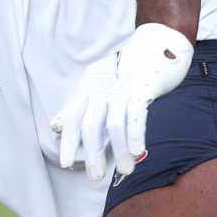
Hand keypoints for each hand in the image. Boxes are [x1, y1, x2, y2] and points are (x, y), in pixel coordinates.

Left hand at [49, 22, 193, 182]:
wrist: (160, 39)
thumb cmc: (129, 67)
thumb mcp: (99, 83)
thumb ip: (79, 105)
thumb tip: (56, 127)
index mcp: (90, 86)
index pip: (74, 117)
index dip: (69, 141)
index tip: (67, 164)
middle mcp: (102, 86)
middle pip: (90, 124)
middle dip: (93, 153)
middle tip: (95, 177)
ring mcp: (122, 85)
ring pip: (114, 123)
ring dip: (118, 150)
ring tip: (126, 171)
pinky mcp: (144, 85)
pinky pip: (137, 113)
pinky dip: (135, 133)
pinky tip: (137, 151)